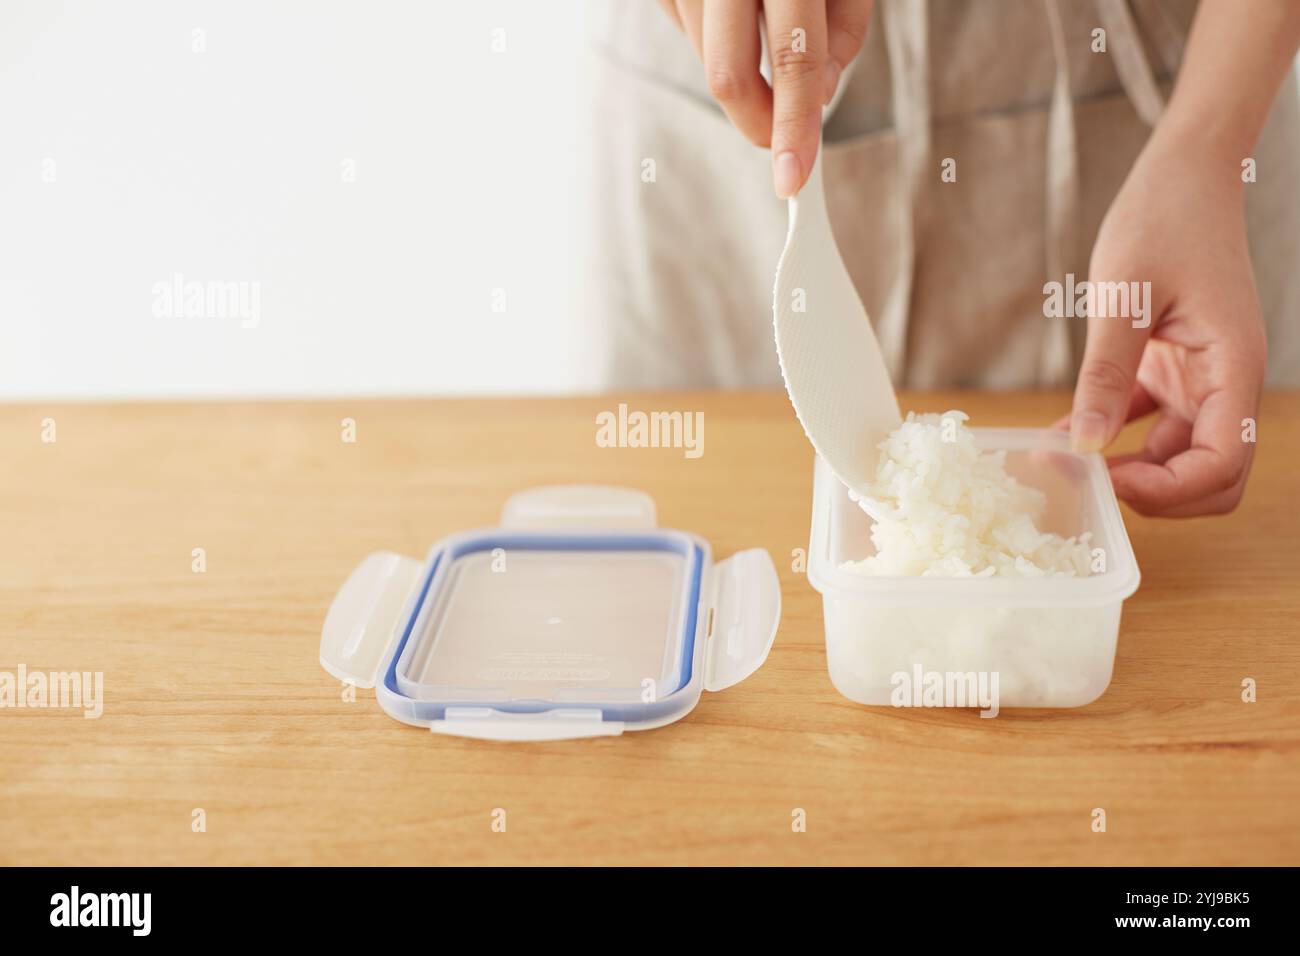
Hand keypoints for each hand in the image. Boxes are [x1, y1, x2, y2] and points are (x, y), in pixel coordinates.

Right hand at [657, 0, 872, 196]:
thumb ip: (844, 27)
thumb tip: (818, 95)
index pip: (792, 60)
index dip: (794, 128)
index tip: (794, 180)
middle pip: (727, 75)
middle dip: (757, 120)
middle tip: (783, 140)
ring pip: (705, 55)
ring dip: (742, 64)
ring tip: (766, 16)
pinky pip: (684, 26)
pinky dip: (715, 32)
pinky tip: (734, 1)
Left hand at [1066, 126, 1265, 516]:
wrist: (1181, 174)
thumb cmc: (1164, 218)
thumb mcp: (1123, 298)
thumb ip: (1106, 374)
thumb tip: (1087, 445)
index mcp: (1233, 368)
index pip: (1222, 465)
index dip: (1168, 491)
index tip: (1106, 479)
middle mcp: (1224, 384)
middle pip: (1210, 478)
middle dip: (1155, 495)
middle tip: (1086, 482)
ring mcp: (1199, 381)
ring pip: (1176, 458)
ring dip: (1128, 470)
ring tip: (1063, 459)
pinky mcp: (1171, 372)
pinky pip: (1148, 426)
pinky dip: (1112, 437)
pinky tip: (1066, 433)